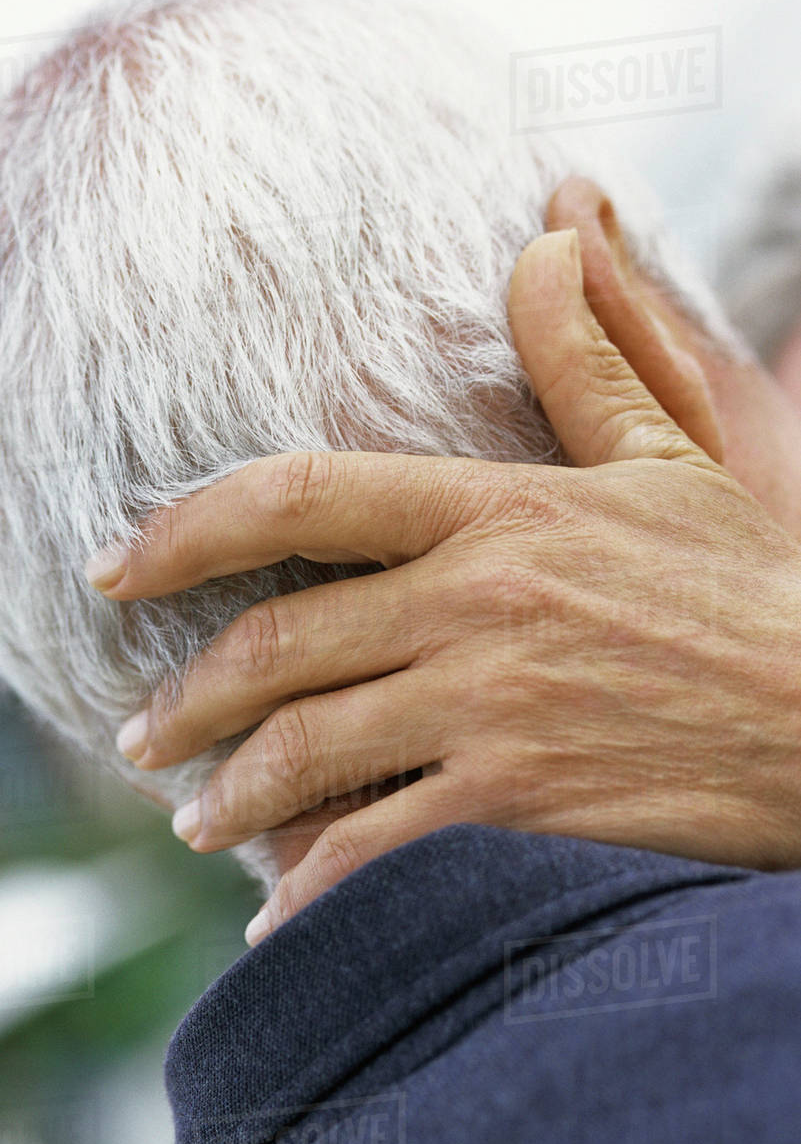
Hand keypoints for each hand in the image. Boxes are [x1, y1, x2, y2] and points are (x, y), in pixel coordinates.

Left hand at [87, 229, 800, 943]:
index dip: (184, 532)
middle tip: (141, 735)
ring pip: (308, 753)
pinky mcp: (522, 810)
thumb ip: (592, 351)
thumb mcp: (674, 457)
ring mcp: (496, 711)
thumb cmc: (749, 589)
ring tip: (195, 817)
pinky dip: (308, 892)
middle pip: (279, 645)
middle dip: (187, 699)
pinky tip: (278, 913)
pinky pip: (374, 856)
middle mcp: (478, 605)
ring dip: (229, 796)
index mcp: (501, 512)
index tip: (117, 571)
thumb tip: (550, 231)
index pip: (300, 497)